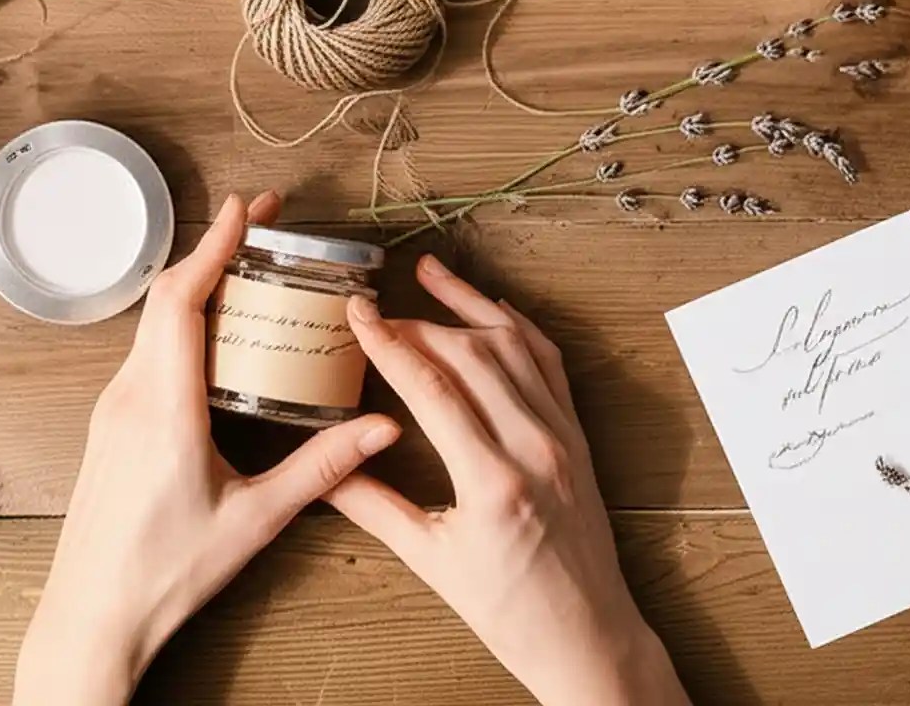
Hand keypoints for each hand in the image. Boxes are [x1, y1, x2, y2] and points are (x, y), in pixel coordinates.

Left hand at [12, 192, 401, 704]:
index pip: (181, 301)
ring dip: (195, 287)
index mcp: (162, 408)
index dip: (213, 246)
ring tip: (246, 271)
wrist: (91, 616)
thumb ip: (321, 468)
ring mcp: (113, 410)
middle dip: (213, 252)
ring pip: (152, 325)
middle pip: (165, 299)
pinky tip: (213, 336)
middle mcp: (129, 397)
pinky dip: (181, 324)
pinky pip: (145, 354)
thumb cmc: (164, 573)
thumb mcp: (254, 519)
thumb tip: (380, 429)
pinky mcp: (112, 427)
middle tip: (262, 226)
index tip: (246, 208)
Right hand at [326, 255, 687, 705]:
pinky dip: (519, 327)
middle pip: (470, 355)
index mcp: (492, 482)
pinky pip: (550, 363)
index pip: (432, 386)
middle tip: (377, 311)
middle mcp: (535, 447)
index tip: (357, 312)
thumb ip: (373, 506)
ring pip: (514, 346)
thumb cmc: (510, 610)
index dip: (390, 342)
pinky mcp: (578, 437)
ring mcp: (563, 437)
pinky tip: (491, 308)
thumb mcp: (430, 562)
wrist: (585, 636)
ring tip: (430, 275)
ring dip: (468, 306)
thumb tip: (323, 467)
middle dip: (418, 323)